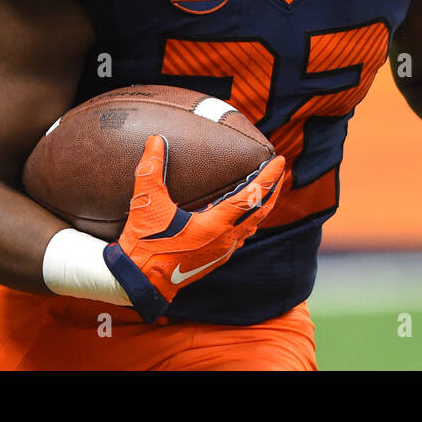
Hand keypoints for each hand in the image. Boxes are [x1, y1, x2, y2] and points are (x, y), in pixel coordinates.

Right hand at [103, 134, 284, 320]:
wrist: (141, 281)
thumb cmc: (145, 243)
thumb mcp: (147, 203)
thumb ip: (151, 168)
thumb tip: (155, 139)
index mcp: (216, 225)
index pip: (252, 197)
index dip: (268, 177)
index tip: (280, 161)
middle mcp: (226, 239)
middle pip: (261, 212)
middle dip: (273, 190)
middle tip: (280, 170)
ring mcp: (223, 252)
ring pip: (253, 225)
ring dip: (262, 206)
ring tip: (264, 188)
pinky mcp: (216, 259)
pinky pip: (241, 236)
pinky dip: (248, 219)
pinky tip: (240, 212)